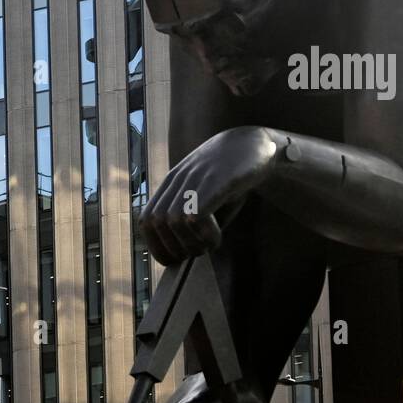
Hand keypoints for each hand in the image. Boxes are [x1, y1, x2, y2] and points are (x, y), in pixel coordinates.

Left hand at [140, 126, 278, 265]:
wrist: (255, 143)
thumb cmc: (231, 176)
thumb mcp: (206, 195)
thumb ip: (193, 217)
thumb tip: (187, 252)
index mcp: (172, 183)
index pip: (147, 220)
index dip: (156, 246)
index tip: (175, 259)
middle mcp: (179, 180)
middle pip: (156, 223)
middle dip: (173, 247)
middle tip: (197, 252)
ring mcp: (196, 178)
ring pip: (174, 221)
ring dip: (191, 242)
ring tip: (210, 244)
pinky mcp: (215, 181)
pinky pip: (196, 215)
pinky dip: (205, 235)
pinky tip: (218, 236)